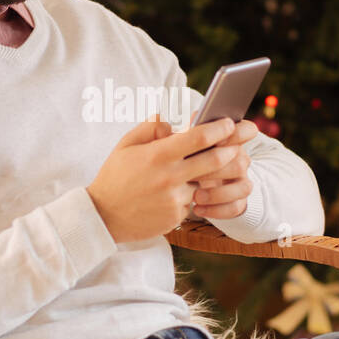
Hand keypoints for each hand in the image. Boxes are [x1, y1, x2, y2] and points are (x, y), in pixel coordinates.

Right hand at [86, 113, 241, 243]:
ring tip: (213, 167)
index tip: (228, 123)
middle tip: (235, 144)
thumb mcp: (126, 145)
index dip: (218, 128)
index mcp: (157, 155)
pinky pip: (194, 202)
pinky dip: (194, 195)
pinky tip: (184, 192)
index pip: (198, 137)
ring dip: (213, 175)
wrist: (104, 217)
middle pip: (214, 160)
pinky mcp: (177, 217)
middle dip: (230, 150)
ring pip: (207, 183)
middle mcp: (169, 177)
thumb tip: (171, 120)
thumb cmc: (115, 177)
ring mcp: (175, 199)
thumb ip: (150, 127)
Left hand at [187, 117, 257, 219]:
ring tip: (195, 195)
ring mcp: (240, 181)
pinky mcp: (238, 201)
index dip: (238, 134)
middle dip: (216, 168)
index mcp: (229, 139)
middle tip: (192, 174)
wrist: (180, 184)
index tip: (218, 140)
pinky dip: (217, 209)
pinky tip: (198, 208)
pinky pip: (236, 207)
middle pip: (241, 161)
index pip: (248, 129)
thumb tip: (179, 124)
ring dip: (218, 192)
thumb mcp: (178, 141)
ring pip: (243, 186)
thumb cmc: (180, 156)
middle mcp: (239, 158)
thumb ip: (182, 129)